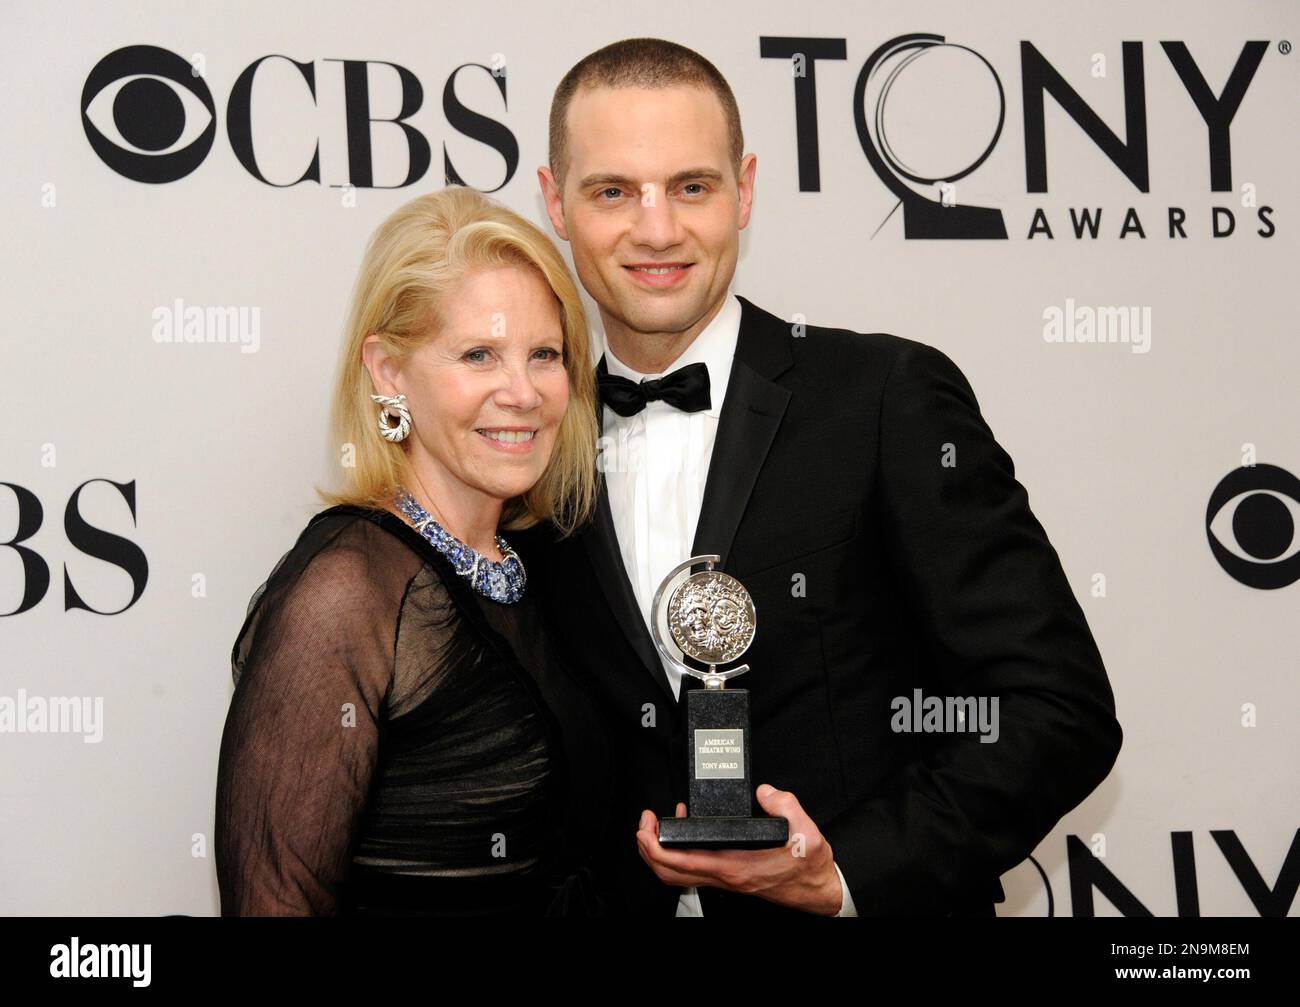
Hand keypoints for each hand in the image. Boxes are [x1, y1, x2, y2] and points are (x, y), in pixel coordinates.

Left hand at [635, 784, 842, 914]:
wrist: (819, 890)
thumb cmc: (810, 867)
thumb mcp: (806, 831)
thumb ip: (784, 805)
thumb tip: (763, 791)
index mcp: (737, 866)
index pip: (683, 862)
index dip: (656, 847)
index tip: (647, 826)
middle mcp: (726, 876)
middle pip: (669, 872)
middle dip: (647, 848)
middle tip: (644, 822)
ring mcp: (725, 879)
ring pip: (677, 875)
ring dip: (659, 853)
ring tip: (657, 825)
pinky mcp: (729, 876)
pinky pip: (692, 869)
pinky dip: (678, 853)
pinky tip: (687, 829)